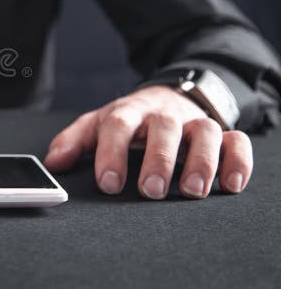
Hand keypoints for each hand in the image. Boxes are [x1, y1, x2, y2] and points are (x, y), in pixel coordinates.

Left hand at [43, 85, 252, 198]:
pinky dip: (237, 159)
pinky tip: (231, 184)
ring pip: (204, 131)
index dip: (111, 153)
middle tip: (150, 191)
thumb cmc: (127, 120)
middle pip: (163, 128)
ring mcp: (192, 122)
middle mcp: (161, 115)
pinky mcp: (220, 131)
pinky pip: (236, 140)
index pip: (117, 126)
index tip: (109, 182)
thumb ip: (73, 142)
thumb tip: (52, 164)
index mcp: (127, 112)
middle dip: (157, 160)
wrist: (164, 97)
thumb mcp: (96, 125)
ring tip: (191, 191)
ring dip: (201, 161)